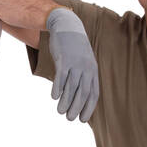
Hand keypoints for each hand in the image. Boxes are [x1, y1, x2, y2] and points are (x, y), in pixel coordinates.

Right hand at [47, 7, 99, 122]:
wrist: (67, 26)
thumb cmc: (75, 49)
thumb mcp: (84, 61)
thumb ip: (84, 77)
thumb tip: (79, 97)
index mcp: (93, 71)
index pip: (93, 93)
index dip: (88, 108)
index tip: (82, 120)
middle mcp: (86, 68)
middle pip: (83, 92)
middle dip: (76, 108)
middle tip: (69, 119)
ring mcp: (75, 63)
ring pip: (71, 87)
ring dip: (65, 101)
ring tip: (60, 112)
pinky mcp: (63, 59)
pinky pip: (61, 76)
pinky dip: (58, 88)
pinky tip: (54, 97)